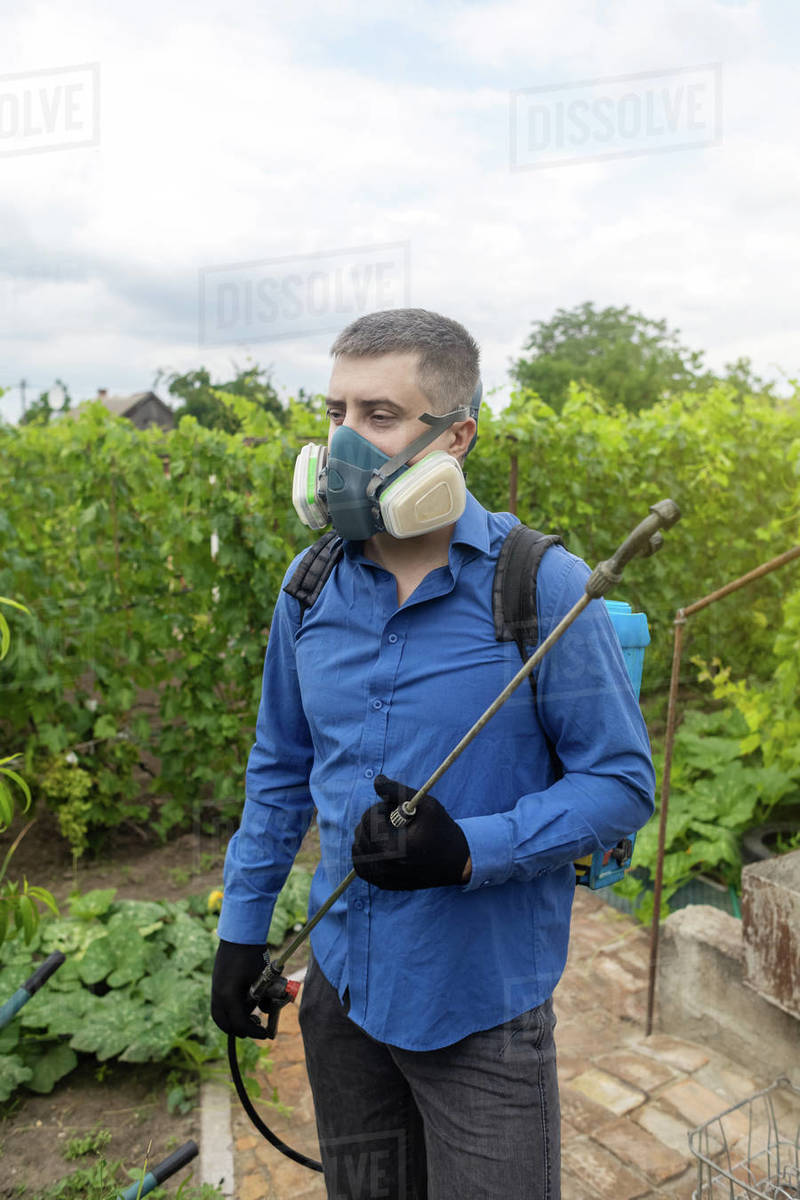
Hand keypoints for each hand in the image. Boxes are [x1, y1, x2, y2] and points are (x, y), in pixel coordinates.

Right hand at [210, 939, 272, 1038]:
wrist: (240, 935)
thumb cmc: (252, 955)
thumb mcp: (261, 979)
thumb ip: (263, 998)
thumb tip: (267, 1010)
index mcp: (229, 996)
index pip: (240, 1024)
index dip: (253, 1032)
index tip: (265, 1034)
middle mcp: (219, 995)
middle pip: (225, 1024)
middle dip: (240, 1029)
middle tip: (255, 1028)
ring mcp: (215, 989)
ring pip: (220, 1015)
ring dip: (233, 1020)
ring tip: (249, 1016)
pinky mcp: (217, 983)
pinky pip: (220, 1003)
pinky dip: (230, 1009)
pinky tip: (243, 1003)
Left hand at [351, 775, 469, 889]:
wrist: (457, 863)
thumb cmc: (442, 831)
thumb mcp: (425, 805)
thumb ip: (398, 791)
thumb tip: (376, 779)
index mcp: (394, 849)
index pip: (368, 820)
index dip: (380, 808)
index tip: (396, 809)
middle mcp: (385, 867)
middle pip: (361, 833)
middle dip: (374, 821)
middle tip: (395, 820)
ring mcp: (383, 878)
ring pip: (357, 849)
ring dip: (368, 836)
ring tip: (390, 832)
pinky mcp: (383, 885)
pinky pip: (361, 866)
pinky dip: (365, 853)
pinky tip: (380, 845)